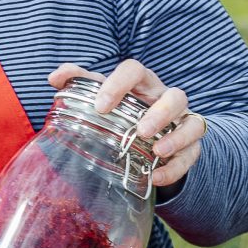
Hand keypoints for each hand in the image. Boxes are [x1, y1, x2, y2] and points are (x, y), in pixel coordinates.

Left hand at [49, 61, 205, 192]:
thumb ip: (79, 85)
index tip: (100, 107)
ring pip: (193, 122)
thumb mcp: (101, 98)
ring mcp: (182, 122)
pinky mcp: (190, 146)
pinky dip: (175, 168)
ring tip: (157, 152)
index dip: (119, 84)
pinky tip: (156, 177)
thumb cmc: (121, 112)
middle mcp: (165, 99)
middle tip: (140, 131)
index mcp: (141, 83)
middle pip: (175, 95)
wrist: (146, 137)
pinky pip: (192, 154)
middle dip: (159, 113)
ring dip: (176, 137)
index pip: (135, 70)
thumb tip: (54, 78)